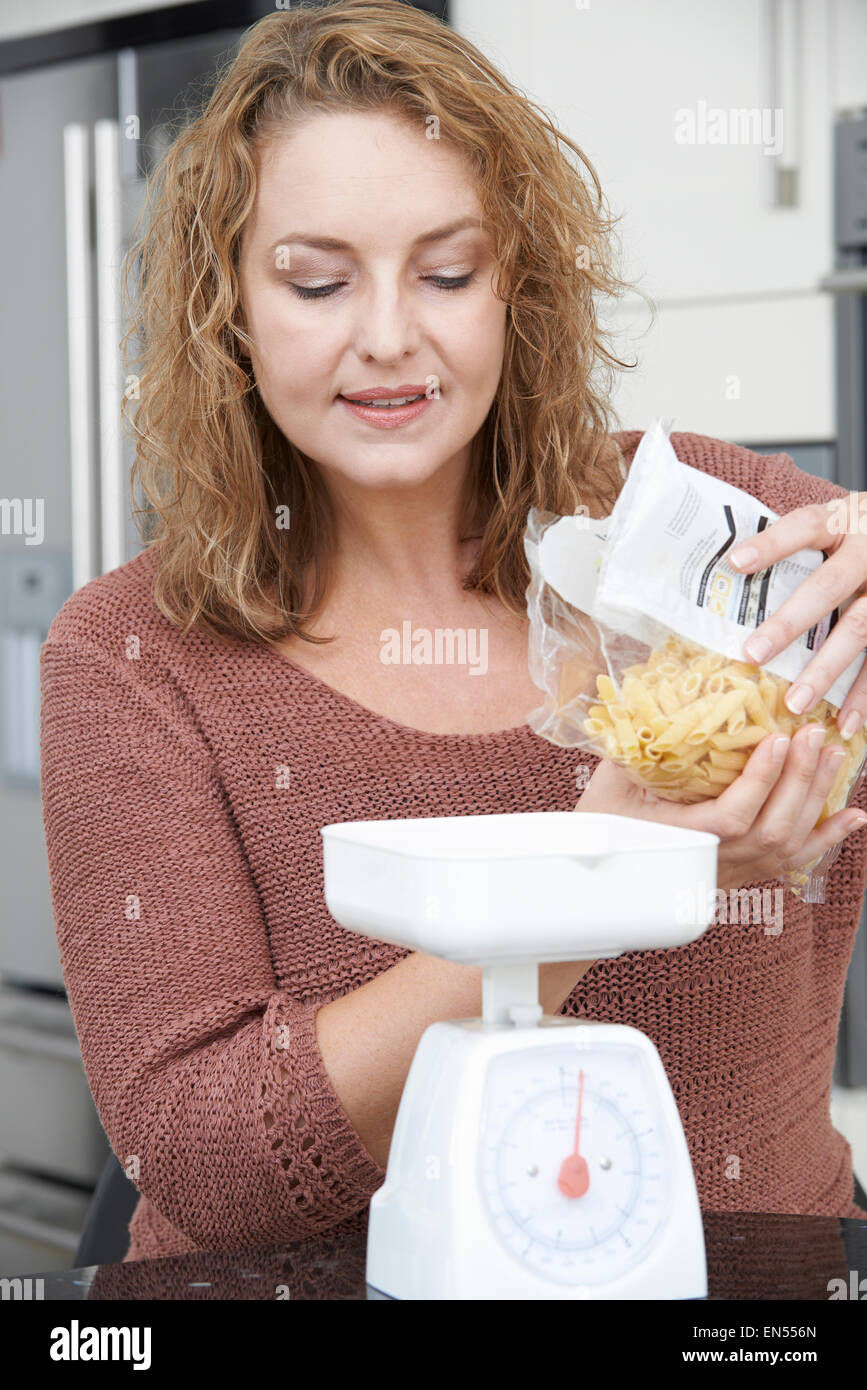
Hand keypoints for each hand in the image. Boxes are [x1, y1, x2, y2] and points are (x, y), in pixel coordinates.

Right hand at [574, 723, 866, 893]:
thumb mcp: (608, 789)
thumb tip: (649, 704)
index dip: (761, 780)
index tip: (777, 739)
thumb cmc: (602, 834)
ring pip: (791, 842)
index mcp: (683, 842)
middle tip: (813, 734)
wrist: (603, 885)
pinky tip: (853, 816)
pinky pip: (796, 860)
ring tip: (833, 755)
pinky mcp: (747, 874)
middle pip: (773, 827)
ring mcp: (737, 872)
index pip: (733, 816)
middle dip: (799, 778)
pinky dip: (828, 837)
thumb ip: (632, 751)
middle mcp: (717, 864)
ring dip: (817, 797)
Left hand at [727, 496, 866, 738]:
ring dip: (827, 669)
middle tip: (754, 654)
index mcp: (842, 522)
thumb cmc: (858, 535)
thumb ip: (796, 543)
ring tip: (796, 703)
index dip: (773, 543)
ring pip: (860, 628)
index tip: (736, 562)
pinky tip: (848, 723)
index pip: (805, 526)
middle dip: (791, 622)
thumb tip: (730, 570)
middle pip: (829, 586)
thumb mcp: (835, 522)